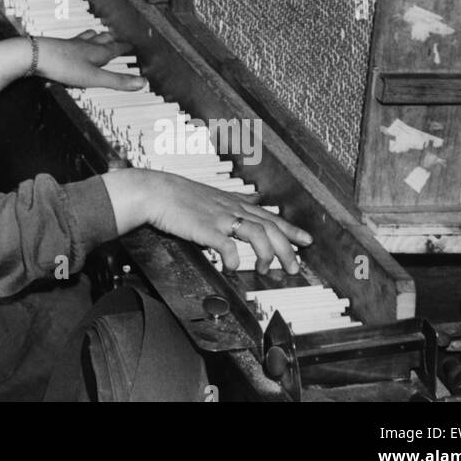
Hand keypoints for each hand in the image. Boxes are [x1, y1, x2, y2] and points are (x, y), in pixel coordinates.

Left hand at [36, 30, 146, 91]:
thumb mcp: (95, 78)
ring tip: (98, 35)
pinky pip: (72, 41)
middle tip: (117, 38)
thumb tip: (142, 82)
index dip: (125, 47)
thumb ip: (117, 81)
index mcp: (98, 52)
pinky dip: (79, 41)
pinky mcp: (58, 46)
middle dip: (112, 39)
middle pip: (103, 38)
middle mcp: (86, 45)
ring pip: (87, 37)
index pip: (116, 48)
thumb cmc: (64, 65)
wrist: (36, 55)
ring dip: (95, 36)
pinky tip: (73, 45)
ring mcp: (71, 44)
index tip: (132, 45)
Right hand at [125, 169, 310, 274]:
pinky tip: (233, 268)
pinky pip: (227, 246)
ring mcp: (219, 218)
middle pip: (269, 227)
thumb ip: (230, 203)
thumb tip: (248, 205)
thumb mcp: (210, 196)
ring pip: (256, 234)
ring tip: (267, 270)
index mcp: (232, 203)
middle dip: (287, 248)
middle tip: (294, 267)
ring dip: (266, 254)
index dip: (290, 229)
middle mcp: (230, 209)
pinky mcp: (205, 229)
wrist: (154, 191)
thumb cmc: (176, 195)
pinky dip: (234, 259)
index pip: (268, 216)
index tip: (306, 240)